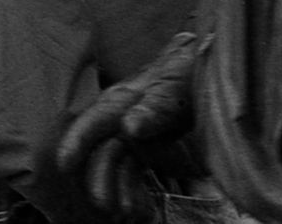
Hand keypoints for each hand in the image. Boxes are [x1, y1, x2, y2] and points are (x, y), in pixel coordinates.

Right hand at [56, 31, 198, 217]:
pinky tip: (142, 210)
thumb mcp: (178, 86)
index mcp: (125, 98)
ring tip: (129, 212)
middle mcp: (124, 119)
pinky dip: (134, 193)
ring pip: (117, 167)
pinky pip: (135, 175)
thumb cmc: (192, 71)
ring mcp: (137, 137)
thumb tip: (129, 127)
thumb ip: (155, 107)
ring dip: (118, 190)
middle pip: (103, 150)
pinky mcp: (152, 152)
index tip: (65, 164)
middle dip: (100, 178)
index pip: (95, 120)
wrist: (217, 72)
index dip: (76, 140)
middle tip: (107, 204)